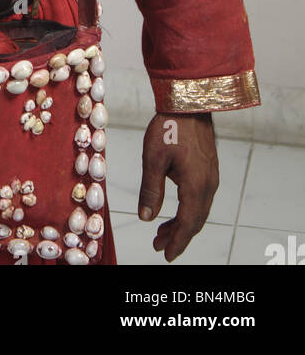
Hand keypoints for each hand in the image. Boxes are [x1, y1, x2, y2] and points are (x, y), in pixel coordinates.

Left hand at [138, 111, 218, 260]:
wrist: (188, 102)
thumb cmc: (169, 127)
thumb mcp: (153, 159)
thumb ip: (150, 190)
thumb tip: (146, 217)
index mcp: (195, 186)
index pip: (188, 224)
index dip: (177, 242)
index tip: (165, 254)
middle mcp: (208, 185)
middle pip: (195, 220)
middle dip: (178, 236)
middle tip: (159, 246)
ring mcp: (211, 177)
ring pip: (199, 210)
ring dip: (182, 223)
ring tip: (162, 232)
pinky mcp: (208, 169)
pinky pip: (200, 198)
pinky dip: (188, 209)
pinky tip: (174, 209)